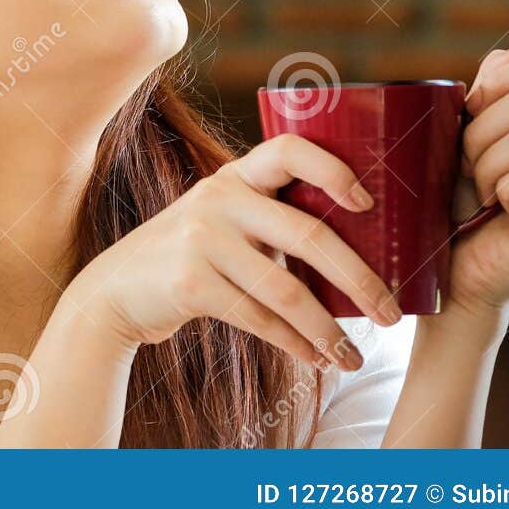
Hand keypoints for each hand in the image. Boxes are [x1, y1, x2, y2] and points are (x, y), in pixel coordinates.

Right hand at [71, 133, 403, 371]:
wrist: (116, 291)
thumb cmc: (189, 259)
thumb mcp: (222, 222)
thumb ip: (269, 222)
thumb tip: (359, 259)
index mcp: (235, 177)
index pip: (289, 150)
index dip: (333, 169)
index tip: (368, 204)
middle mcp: (218, 199)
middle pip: (308, 234)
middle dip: (360, 279)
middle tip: (391, 314)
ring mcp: (201, 240)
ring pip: (287, 288)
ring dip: (327, 330)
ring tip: (351, 357)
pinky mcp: (190, 284)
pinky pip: (258, 318)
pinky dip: (293, 343)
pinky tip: (313, 358)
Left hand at [448, 48, 508, 312]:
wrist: (451, 265)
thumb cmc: (450, 199)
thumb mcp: (456, 138)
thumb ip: (483, 95)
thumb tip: (505, 60)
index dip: (484, 95)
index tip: (466, 125)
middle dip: (477, 139)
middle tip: (470, 171)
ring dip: (487, 171)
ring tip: (488, 195)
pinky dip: (505, 192)